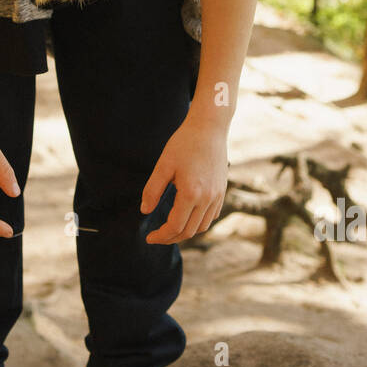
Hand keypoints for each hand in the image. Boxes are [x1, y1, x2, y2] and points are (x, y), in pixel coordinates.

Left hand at [140, 110, 227, 244]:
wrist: (209, 128)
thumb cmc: (184, 143)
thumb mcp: (163, 165)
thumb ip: (152, 190)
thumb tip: (145, 211)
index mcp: (191, 193)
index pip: (175, 226)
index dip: (161, 236)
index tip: (149, 237)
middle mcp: (207, 199)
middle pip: (189, 231)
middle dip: (171, 238)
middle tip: (157, 237)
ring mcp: (217, 196)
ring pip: (202, 227)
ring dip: (185, 232)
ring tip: (170, 229)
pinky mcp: (221, 191)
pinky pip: (211, 216)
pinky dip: (198, 222)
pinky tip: (187, 217)